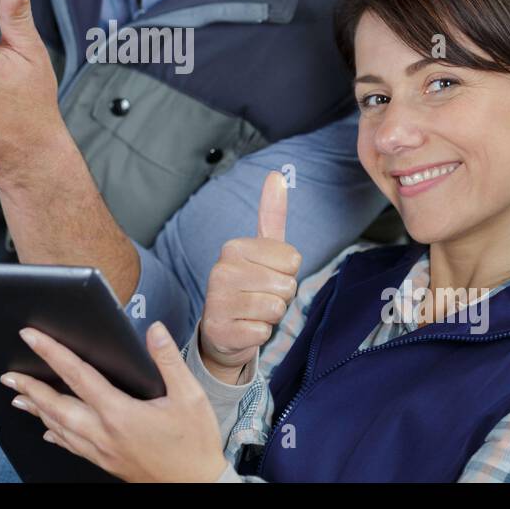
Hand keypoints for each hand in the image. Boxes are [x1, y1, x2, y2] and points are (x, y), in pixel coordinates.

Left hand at [1, 322, 227, 482]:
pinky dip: (54, 434)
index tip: (32, 337)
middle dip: (30, 388)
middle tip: (9, 375)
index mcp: (120, 413)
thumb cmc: (194, 445)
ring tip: (18, 397)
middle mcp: (104, 433)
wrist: (197, 486)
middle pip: (56, 406)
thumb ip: (168, 361)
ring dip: (36, 410)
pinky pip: (71, 446)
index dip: (52, 353)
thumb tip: (154, 330)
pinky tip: (47, 431)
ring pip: (59, 428)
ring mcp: (102, 450)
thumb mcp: (190, 397)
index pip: (77, 375)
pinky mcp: (106, 462)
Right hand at [198, 171, 300, 382]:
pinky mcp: (220, 330)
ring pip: (276, 309)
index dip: (287, 273)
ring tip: (253, 312)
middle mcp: (221, 270)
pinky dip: (259, 333)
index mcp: (234, 247)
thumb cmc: (250, 286)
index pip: (292, 260)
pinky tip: (244, 328)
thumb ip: (271, 214)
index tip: (267, 276)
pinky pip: (263, 332)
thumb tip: (277, 175)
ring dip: (271, 316)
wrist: (223, 329)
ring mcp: (217, 301)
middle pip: (286, 285)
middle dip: (281, 296)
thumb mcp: (263, 250)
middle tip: (260, 297)